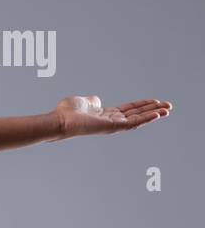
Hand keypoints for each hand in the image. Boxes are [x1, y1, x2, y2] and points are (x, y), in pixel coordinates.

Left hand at [53, 96, 172, 138]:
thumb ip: (92, 102)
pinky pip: (134, 123)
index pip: (128, 110)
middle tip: (168, 106)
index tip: (155, 101)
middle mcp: (111, 121)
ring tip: (168, 109)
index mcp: (105, 115)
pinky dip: (146, 118)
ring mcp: (113, 125)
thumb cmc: (66, 113)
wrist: (60, 121)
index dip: (142, 105)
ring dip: (154, 114)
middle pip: (137, 114)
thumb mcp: (83, 102)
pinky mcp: (113, 127)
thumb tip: (96, 100)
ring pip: (138, 119)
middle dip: (153, 110)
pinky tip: (158, 114)